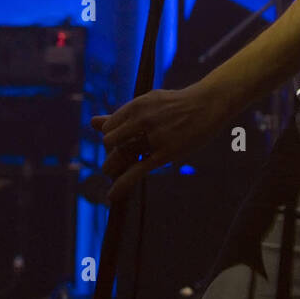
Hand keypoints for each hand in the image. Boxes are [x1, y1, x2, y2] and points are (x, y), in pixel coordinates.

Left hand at [91, 84, 229, 202]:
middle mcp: (142, 119)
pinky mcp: (166, 153)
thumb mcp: (147, 104)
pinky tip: (112, 195)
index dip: (110, 139)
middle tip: (115, 161)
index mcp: (136, 105)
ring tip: (110, 173)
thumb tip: (91, 122)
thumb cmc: (176, 105)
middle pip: (112, 142)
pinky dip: (122, 184)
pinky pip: (138, 170)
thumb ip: (119, 116)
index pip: (109, 128)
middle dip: (111, 153)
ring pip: (122, 156)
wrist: (208, 103)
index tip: (117, 145)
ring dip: (112, 167)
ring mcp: (154, 136)